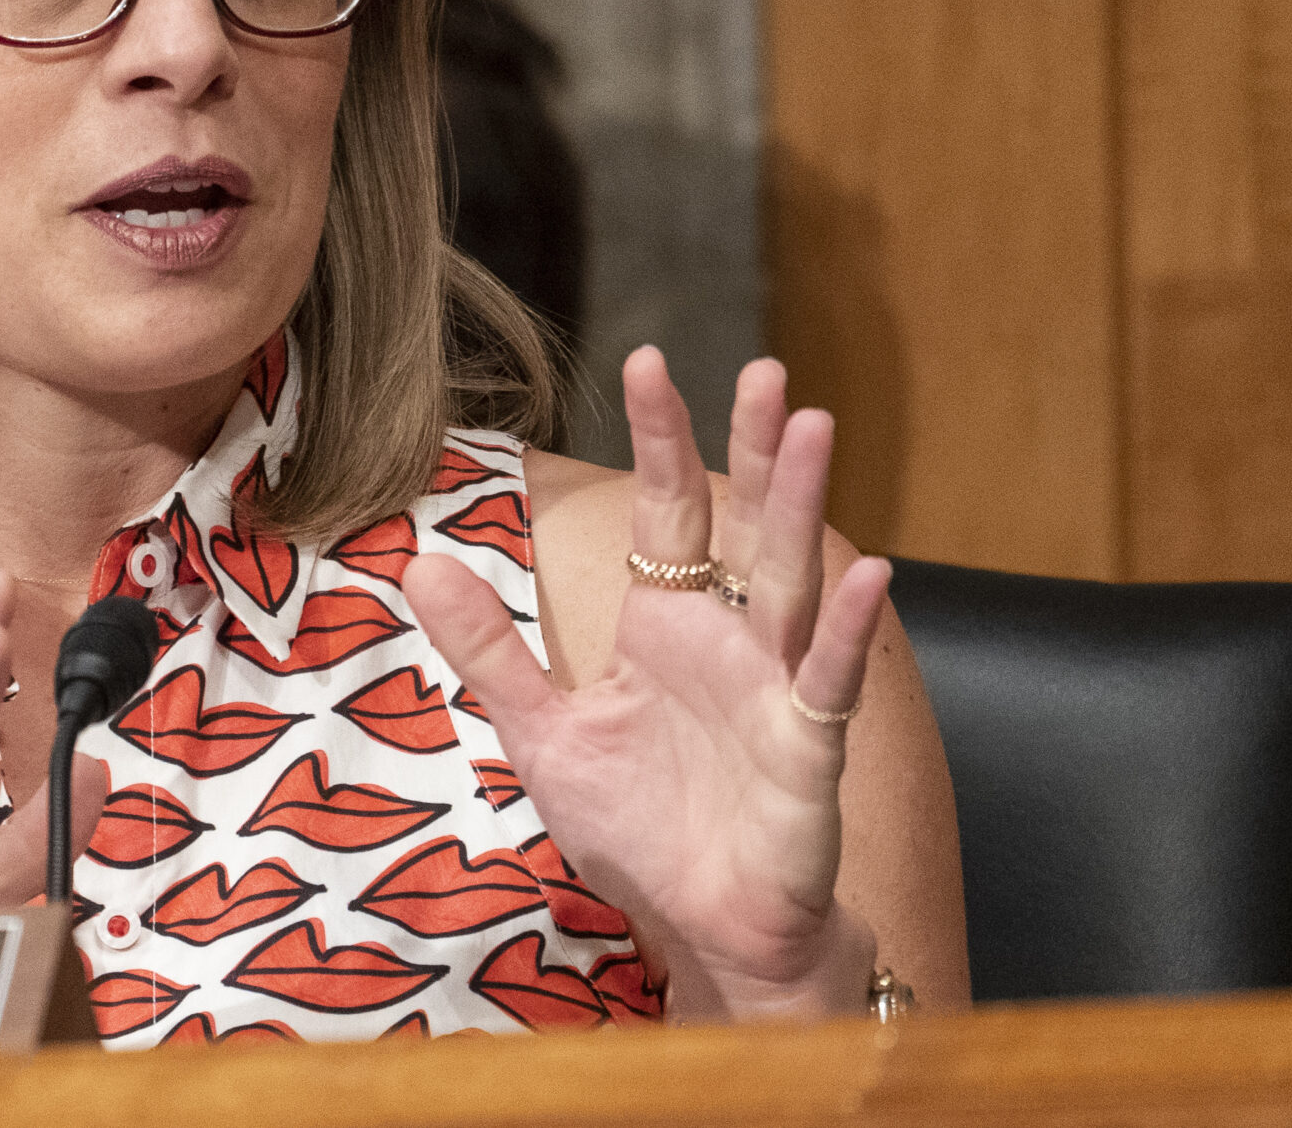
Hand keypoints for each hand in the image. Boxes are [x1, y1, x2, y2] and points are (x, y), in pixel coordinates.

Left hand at [403, 349, 891, 1019]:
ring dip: (806, 504)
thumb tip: (420, 562)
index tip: (648, 358)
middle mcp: (728, 644)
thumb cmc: (643, 831)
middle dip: (755, 447)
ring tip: (814, 424)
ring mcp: (774, 692)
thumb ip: (489, 648)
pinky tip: (871, 576)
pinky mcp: (805, 753)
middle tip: (766, 367)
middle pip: (745, 525)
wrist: (705, 932)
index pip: (667, 512)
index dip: (661, 437)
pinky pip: (828, 683)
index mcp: (666, 629)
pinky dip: (845, 633)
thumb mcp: (543, 731)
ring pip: (792, 580)